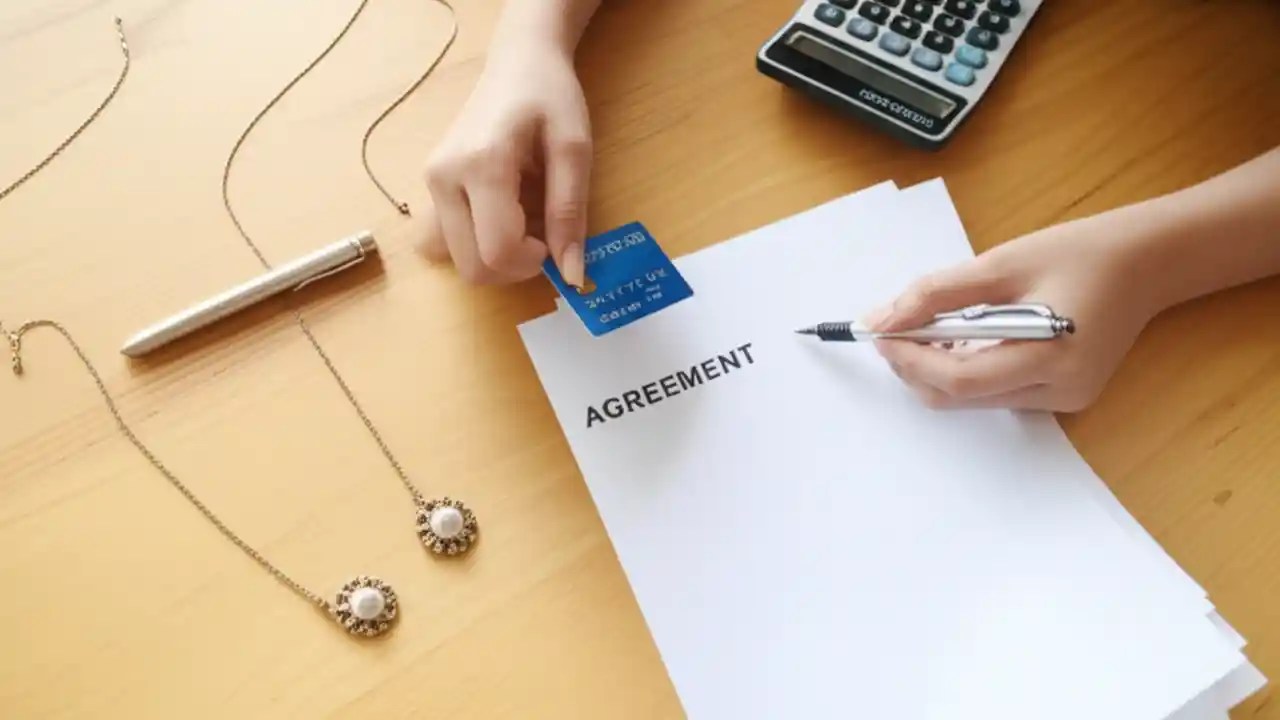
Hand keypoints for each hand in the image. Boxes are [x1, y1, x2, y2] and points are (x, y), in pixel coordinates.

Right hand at [424, 41, 589, 285]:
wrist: (518, 61)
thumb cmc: (551, 97)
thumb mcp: (574, 150)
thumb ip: (570, 214)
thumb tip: (572, 275)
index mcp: (481, 165)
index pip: (497, 251)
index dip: (532, 262)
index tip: (553, 240)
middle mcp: (443, 178)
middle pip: (471, 266)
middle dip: (513, 267)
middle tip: (540, 235)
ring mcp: (430, 182)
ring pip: (452, 259)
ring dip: (490, 258)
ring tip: (518, 223)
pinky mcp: (429, 186)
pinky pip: (442, 240)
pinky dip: (472, 243)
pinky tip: (497, 217)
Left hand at [868, 214, 1161, 411]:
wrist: (1146, 261)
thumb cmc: (1078, 253)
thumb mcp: (999, 264)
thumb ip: (935, 294)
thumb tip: (881, 320)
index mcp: (1051, 360)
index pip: (960, 379)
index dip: (910, 360)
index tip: (879, 335)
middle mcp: (1060, 393)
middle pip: (961, 398)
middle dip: (916, 368)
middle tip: (893, 331)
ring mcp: (1065, 400)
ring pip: (975, 399)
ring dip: (939, 369)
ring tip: (928, 328)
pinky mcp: (1064, 397)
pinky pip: (997, 392)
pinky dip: (968, 369)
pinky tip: (962, 338)